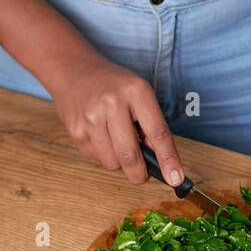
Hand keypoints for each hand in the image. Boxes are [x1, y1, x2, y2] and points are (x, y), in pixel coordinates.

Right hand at [50, 55, 183, 186]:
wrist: (74, 71)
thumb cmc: (114, 86)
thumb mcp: (139, 94)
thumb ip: (151, 124)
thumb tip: (158, 160)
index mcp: (136, 92)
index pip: (157, 132)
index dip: (168, 159)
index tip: (176, 179)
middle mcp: (112, 103)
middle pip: (130, 155)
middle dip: (139, 173)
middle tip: (141, 175)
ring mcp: (91, 117)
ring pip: (112, 162)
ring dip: (118, 162)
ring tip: (116, 142)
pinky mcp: (75, 129)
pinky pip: (95, 158)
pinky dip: (103, 155)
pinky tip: (100, 137)